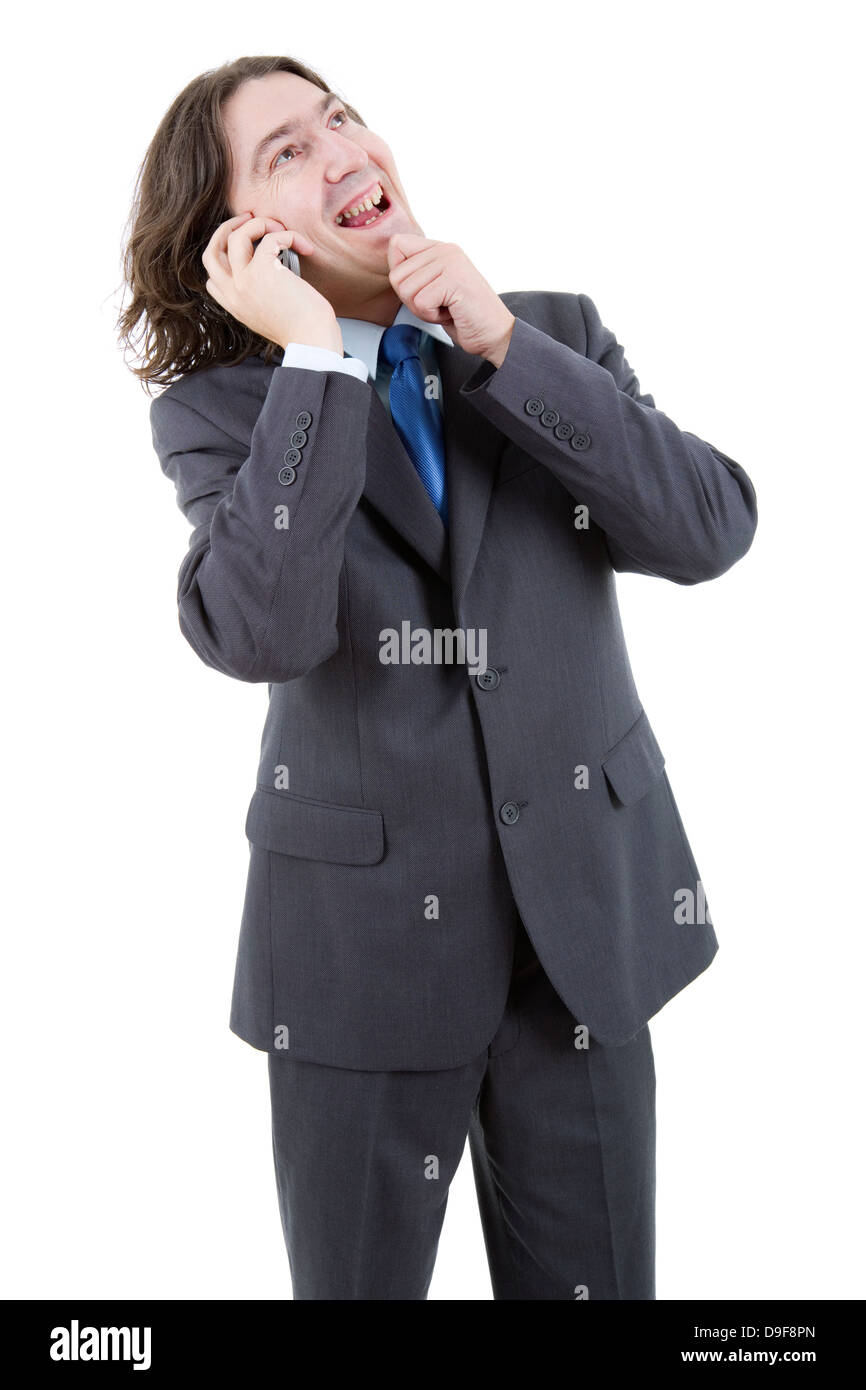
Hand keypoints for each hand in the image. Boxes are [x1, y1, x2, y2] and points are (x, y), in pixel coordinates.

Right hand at [202, 214, 342, 352]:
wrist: (312, 342)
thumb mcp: (268, 316)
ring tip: (280, 229)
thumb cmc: (302, 331)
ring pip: (236, 236)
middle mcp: (233, 293)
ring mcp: (244, 281)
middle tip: (250, 219)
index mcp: (233, 306)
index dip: (224, 255)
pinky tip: (303, 246)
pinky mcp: (262, 271)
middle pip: (212, 250)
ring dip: (259, 224)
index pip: (211, 276)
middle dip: (228, 228)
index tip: (245, 247)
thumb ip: (258, 296)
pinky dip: (288, 235)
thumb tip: (270, 268)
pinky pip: (270, 238)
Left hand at [386, 235, 514, 365]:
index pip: (396, 245)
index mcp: (439, 248)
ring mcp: (450, 262)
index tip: (424, 291)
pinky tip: (452, 312)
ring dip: (423, 309)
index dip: (401, 276)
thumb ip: (416, 274)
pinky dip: (433, 316)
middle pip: (396, 275)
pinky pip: (420, 303)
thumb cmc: (464, 316)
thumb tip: (393, 271)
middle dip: (412, 300)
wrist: (495, 334)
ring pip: (406, 290)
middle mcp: (445, 249)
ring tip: (447, 307)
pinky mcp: (453, 279)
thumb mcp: (434, 288)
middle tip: (439, 304)